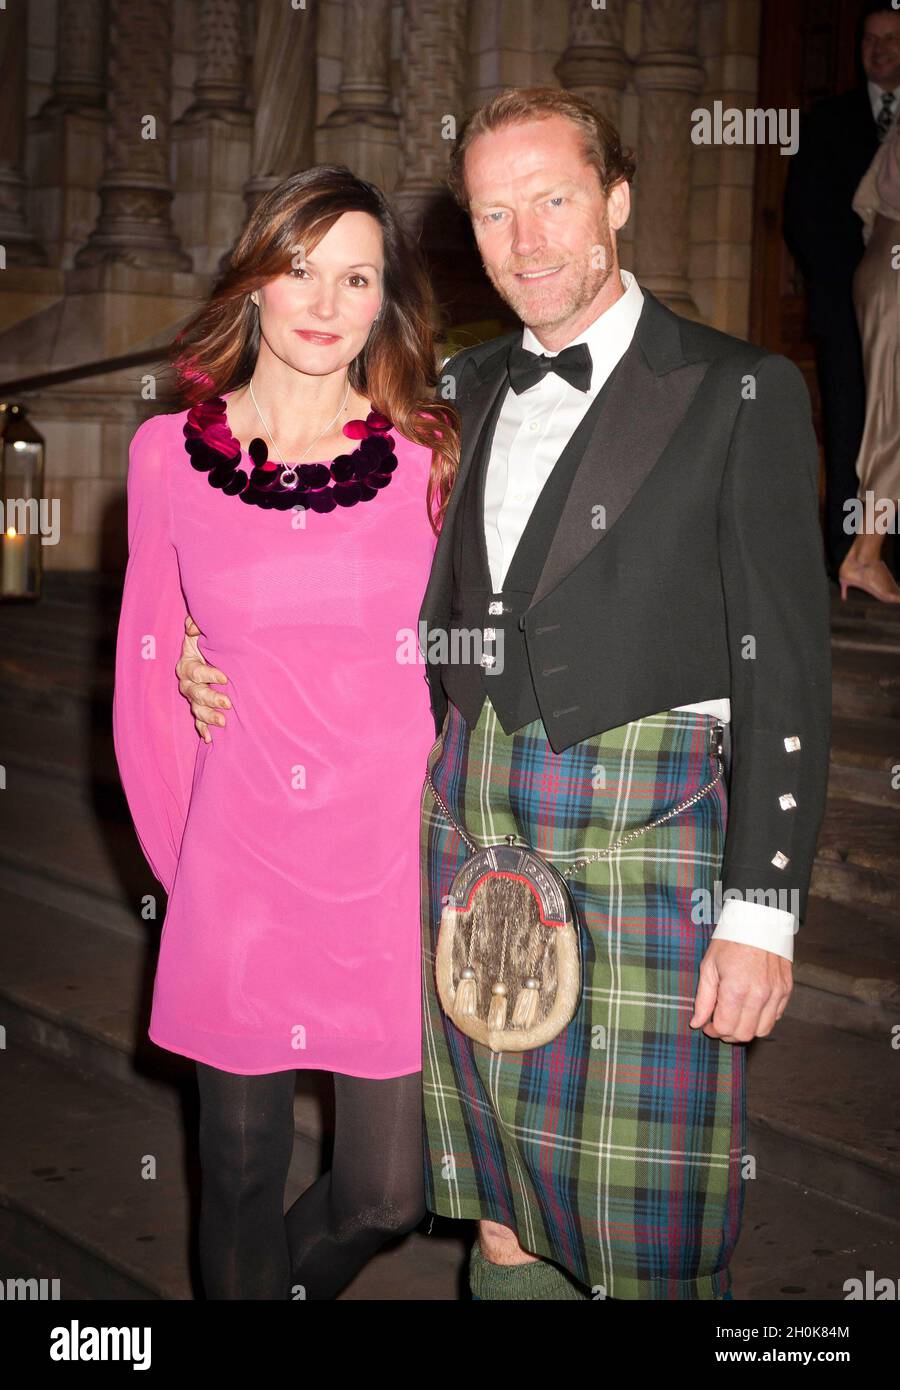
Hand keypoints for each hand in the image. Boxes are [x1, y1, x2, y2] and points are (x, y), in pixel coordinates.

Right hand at [176, 613, 230, 743]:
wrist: (218, 654)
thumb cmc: (212, 642)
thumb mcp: (205, 630)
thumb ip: (197, 625)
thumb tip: (192, 628)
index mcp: (188, 664)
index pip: (195, 671)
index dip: (208, 674)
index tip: (225, 676)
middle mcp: (188, 682)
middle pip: (195, 693)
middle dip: (211, 698)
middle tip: (227, 702)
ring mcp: (194, 697)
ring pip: (197, 709)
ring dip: (208, 717)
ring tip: (223, 722)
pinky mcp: (201, 707)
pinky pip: (198, 721)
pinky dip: (203, 729)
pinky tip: (210, 739)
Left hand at [690, 939, 791, 1042]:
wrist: (759, 921)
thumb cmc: (730, 940)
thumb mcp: (709, 966)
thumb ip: (703, 998)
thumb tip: (697, 1023)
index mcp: (736, 990)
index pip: (725, 1028)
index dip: (713, 1030)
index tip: (707, 1024)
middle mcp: (759, 995)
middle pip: (744, 1034)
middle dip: (728, 1034)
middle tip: (719, 1023)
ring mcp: (775, 994)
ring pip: (762, 1030)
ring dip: (747, 1030)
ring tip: (735, 1017)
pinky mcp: (786, 990)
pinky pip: (776, 1017)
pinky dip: (762, 1019)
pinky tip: (750, 1008)